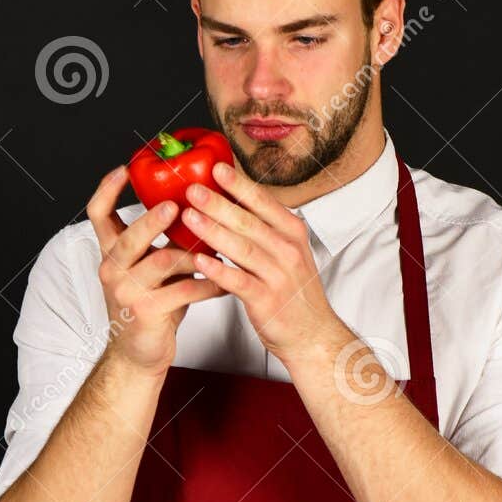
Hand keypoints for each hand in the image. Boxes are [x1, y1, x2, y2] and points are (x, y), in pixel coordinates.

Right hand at [86, 165, 225, 375]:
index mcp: (111, 252)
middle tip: (176, 204)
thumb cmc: (150, 305)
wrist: (138, 353)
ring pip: (162, 261)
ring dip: (194, 253)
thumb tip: (197, 205)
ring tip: (217, 247)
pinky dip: (208, 285)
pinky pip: (184, 291)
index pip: (97, 214)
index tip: (126, 168)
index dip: (107, 188)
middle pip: (128, 236)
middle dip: (153, 219)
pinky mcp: (146, 312)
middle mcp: (112, 269)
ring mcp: (126, 292)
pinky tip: (224, 283)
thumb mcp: (148, 268)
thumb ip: (160, 241)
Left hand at [178, 162, 342, 359]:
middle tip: (192, 189)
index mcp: (292, 233)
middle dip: (218, 203)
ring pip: (242, 248)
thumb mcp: (288, 251)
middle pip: (248, 222)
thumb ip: (264, 228)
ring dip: (214, 231)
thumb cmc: (293, 292)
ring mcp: (278, 276)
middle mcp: (288, 250)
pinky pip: (239, 282)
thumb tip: (230, 201)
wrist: (312, 334)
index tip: (216, 168)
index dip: (239, 185)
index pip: (263, 202)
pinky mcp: (267, 301)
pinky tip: (200, 260)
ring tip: (189, 217)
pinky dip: (219, 271)